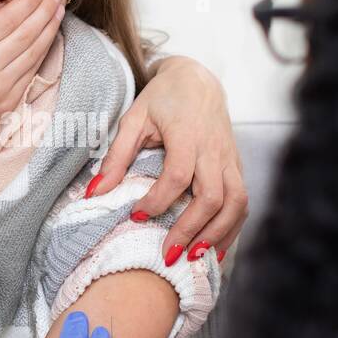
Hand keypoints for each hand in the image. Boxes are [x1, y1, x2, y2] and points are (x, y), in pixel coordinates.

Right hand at [0, 0, 64, 161]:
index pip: (5, 19)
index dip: (27, 1)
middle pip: (25, 33)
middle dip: (44, 9)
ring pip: (33, 52)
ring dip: (50, 28)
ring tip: (58, 8)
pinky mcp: (8, 103)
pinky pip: (31, 71)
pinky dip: (43, 51)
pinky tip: (48, 35)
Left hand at [92, 55, 247, 260]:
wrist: (198, 79)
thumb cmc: (163, 99)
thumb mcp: (133, 120)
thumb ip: (116, 157)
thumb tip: (94, 193)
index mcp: (187, 134)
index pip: (178, 175)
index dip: (158, 200)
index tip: (136, 216)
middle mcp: (214, 149)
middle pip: (212, 197)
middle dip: (191, 230)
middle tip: (168, 254)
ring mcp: (230, 158)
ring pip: (236, 202)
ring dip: (217, 234)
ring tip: (194, 258)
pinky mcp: (237, 166)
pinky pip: (242, 201)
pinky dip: (232, 228)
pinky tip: (214, 250)